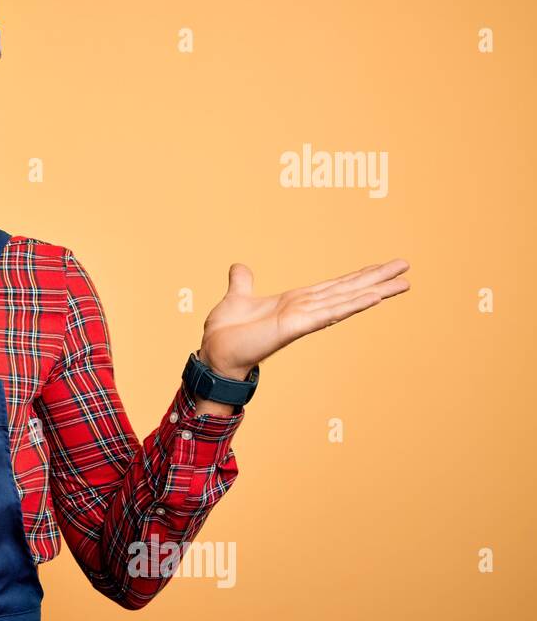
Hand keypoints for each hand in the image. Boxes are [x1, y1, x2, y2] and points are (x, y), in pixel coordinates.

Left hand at [198, 258, 411, 378]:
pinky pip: (329, 313)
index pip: (333, 286)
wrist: (214, 353)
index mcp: (295, 302)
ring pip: (346, 300)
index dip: (358, 276)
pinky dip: (351, 305)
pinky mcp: (296, 326)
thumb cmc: (226, 332)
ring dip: (375, 290)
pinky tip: (374, 297)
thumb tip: (239, 268)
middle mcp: (305, 309)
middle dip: (377, 278)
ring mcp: (304, 318)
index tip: (382, 266)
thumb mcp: (236, 297)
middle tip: (407, 267)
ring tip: (403, 282)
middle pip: (348, 290)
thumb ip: (242, 282)